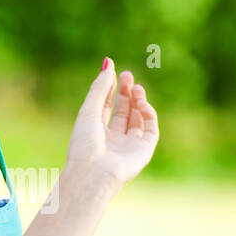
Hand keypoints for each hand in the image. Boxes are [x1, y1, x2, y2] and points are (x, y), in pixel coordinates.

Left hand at [66, 58, 158, 188]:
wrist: (93, 173)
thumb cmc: (85, 144)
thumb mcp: (89, 110)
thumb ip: (100, 87)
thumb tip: (108, 62)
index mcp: (95, 133)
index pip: (106, 107)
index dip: (112, 90)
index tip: (116, 73)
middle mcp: (113, 140)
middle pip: (123, 112)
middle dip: (127, 93)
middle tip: (128, 75)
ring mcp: (128, 146)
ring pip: (138, 119)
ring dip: (138, 101)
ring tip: (136, 88)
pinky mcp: (143, 152)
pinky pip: (150, 129)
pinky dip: (148, 114)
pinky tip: (141, 103)